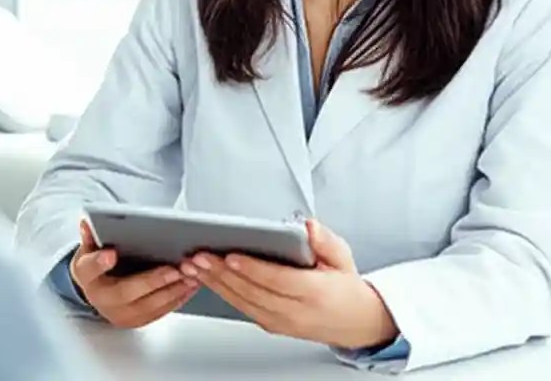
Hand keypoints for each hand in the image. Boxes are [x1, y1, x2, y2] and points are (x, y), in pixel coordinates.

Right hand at [70, 220, 199, 328]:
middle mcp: (102, 300)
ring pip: (148, 305)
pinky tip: (190, 286)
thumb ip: (91, 235)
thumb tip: (87, 221)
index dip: (99, 263)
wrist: (98, 292)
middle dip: (152, 282)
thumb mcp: (89, 248)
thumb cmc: (97, 268)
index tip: (110, 254)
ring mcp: (120, 314)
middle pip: (126, 293)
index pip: (89, 270)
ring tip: (189, 276)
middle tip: (174, 270)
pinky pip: (160, 312)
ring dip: (172, 291)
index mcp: (87, 277)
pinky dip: (177, 299)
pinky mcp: (137, 321)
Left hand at [181, 219, 397, 348]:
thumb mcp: (344, 258)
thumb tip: (307, 225)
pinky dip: (223, 293)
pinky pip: (243, 308)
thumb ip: (325, 240)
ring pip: (242, 302)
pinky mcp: (272, 325)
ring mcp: (282, 322)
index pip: (277, 280)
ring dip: (215, 283)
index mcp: (314, 292)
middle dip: (222, 273)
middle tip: (200, 256)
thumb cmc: (346, 288)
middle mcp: (295, 311)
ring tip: (195, 266)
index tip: (231, 255)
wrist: (356, 323)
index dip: (252, 268)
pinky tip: (208, 278)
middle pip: (252, 292)